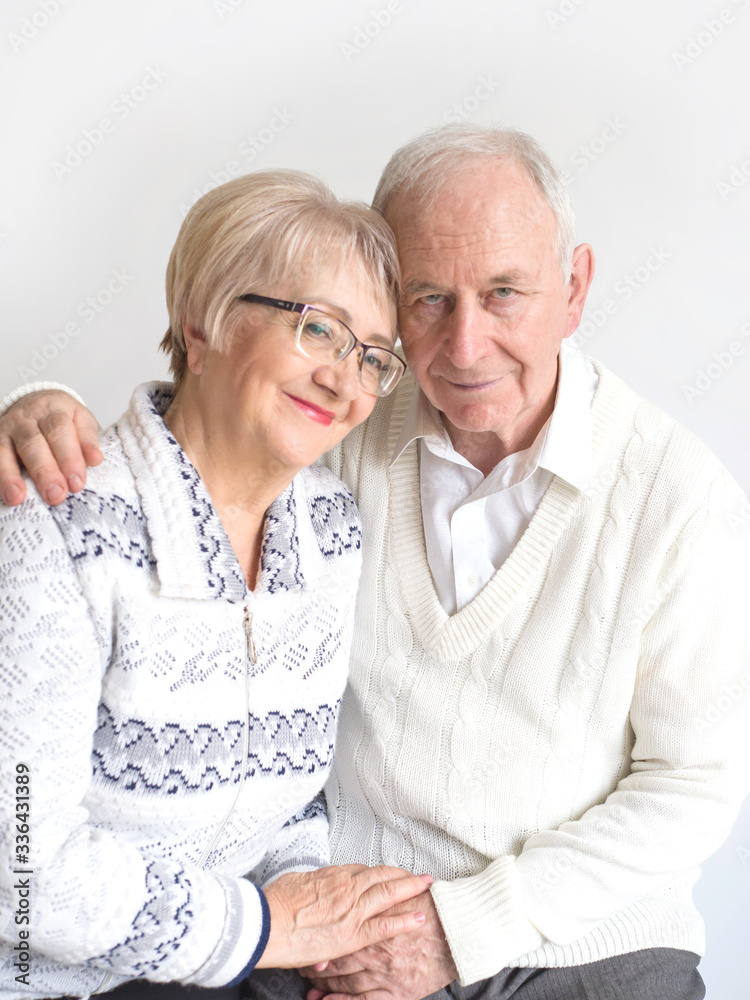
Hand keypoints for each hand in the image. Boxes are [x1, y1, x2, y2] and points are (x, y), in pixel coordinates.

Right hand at [0, 390, 100, 505]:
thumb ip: (87, 441)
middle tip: (56, 495)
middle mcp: (26, 418)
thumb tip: (95, 459)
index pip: (60, 432)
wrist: (36, 403)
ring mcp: (6, 430)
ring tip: (18, 497)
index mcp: (53, 410)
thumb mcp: (81, 422)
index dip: (68, 458)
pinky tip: (5, 494)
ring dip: (11, 476)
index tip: (77, 483)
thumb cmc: (64, 419)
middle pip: (33, 444)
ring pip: (5, 451)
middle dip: (45, 472)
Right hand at [257, 865, 432, 970]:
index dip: (378, 872)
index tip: (386, 873)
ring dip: (410, 888)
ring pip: (388, 893)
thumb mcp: (294, 884)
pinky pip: (384, 925)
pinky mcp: (351, 934)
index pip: (362, 871)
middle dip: (402, 875)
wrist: (265, 923)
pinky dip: (404, 920)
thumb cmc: (273, 904)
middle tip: (418, 874)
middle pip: (381, 876)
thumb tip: (312, 891)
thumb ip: (309, 889)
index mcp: (332, 876)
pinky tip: (418, 917)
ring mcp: (351, 909)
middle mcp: (346, 888)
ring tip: (425, 886)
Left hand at [300, 891, 456, 999]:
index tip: (307, 943)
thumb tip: (362, 889)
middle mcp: (375, 948)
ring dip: (326, 985)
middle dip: (319, 963)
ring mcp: (384, 971)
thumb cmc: (435, 912)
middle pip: (338, 957)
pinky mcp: (397, 991)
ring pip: (346, 980)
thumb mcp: (400, 897)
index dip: (320, 940)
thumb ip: (380, 896)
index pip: (339, 933)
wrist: (460, 931)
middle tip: (303, 966)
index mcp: (374, 922)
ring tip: (310, 989)